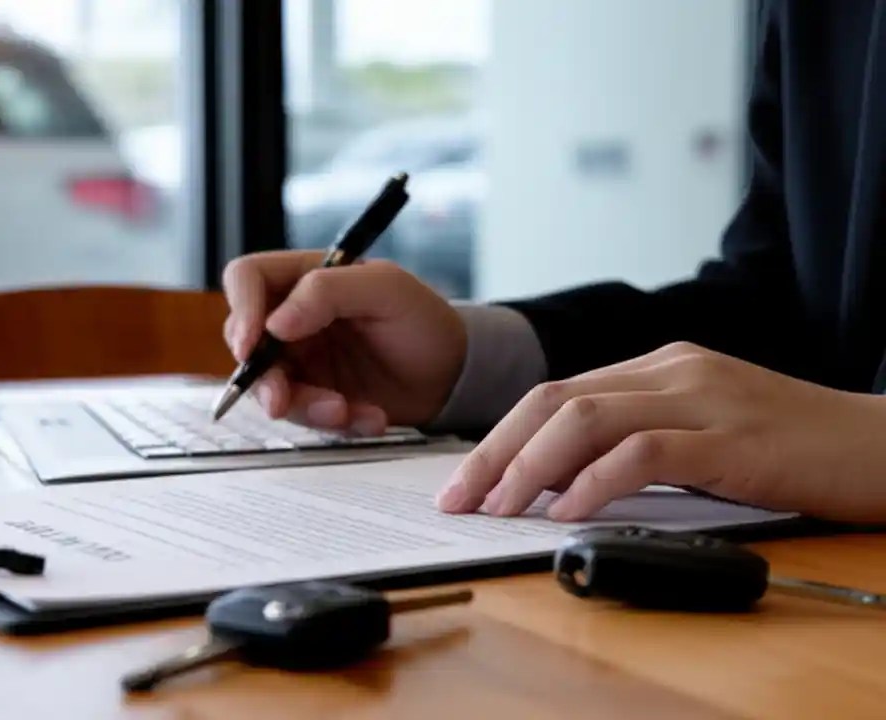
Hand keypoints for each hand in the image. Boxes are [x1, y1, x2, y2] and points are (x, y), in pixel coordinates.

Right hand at [221, 251, 466, 432]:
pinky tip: (369, 418)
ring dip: (304, 407)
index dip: (240, 308)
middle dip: (264, 378)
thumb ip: (328, 292)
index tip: (250, 344)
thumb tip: (275, 323)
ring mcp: (300, 359)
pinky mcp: (313, 395)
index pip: (247, 278)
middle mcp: (292, 317)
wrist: (454, 376)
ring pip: (270, 387)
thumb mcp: (386, 291)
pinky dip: (333, 423)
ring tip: (348, 412)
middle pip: (244, 342)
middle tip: (282, 402)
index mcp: (303, 276)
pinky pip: (303, 416)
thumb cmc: (424, 321)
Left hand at [435, 342, 885, 522]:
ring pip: (585, 419)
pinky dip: (594, 482)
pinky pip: (643, 453)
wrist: (884, 445)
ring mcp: (702, 398)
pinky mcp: (730, 437)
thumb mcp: (703, 432)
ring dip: (529, 467)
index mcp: (660, 366)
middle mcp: (672, 371)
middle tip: (459, 499)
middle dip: (495, 451)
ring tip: (498, 509)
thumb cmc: (792, 448)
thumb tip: (562, 481)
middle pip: (554, 400)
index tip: (465, 481)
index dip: (501, 438)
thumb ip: (640, 440)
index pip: (556, 394)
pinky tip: (566, 512)